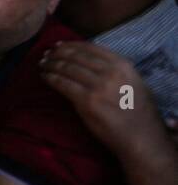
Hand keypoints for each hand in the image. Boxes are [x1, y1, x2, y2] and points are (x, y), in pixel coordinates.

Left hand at [40, 40, 164, 153]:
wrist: (141, 138)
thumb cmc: (139, 113)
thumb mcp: (134, 83)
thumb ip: (114, 71)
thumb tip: (87, 61)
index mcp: (123, 65)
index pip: (90, 47)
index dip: (70, 45)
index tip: (58, 45)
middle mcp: (110, 72)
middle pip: (75, 56)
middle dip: (57, 54)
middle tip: (46, 54)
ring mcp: (98, 86)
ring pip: (66, 68)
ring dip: (51, 64)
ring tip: (42, 64)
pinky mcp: (86, 101)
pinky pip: (62, 84)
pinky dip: (50, 78)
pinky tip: (45, 77)